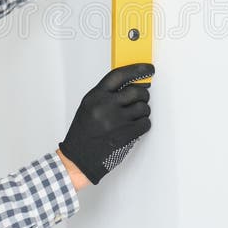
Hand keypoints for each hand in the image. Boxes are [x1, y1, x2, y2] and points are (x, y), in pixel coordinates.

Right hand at [58, 63, 154, 184]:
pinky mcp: (125, 135)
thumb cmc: (83, 132)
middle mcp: (106, 106)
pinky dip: (144, 124)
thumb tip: (131, 84)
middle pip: (136, 91)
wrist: (78, 158)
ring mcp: (116, 121)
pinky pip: (145, 123)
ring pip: (144, 108)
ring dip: (143, 111)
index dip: (137, 69)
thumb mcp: (89, 106)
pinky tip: (135, 127)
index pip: (120, 75)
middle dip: (143, 95)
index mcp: (95, 96)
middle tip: (141, 99)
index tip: (149, 69)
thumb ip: (107, 94)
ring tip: (134, 116)